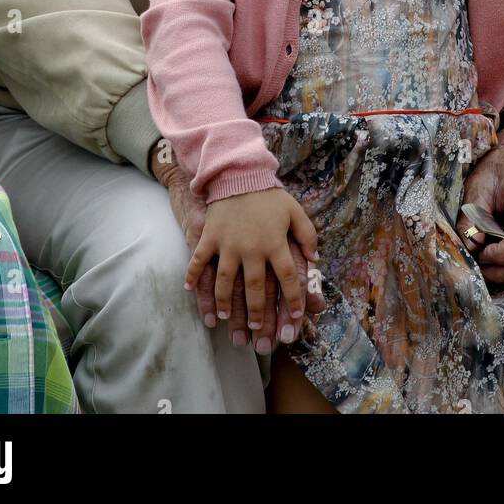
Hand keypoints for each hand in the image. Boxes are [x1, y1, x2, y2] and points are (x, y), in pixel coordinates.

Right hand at [184, 188, 318, 335]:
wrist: (239, 173)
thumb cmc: (268, 195)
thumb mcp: (295, 210)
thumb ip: (307, 235)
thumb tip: (315, 259)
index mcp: (275, 243)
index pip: (287, 278)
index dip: (293, 299)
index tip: (295, 316)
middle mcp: (252, 248)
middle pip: (255, 288)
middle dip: (257, 312)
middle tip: (256, 330)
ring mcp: (228, 244)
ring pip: (224, 281)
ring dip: (224, 302)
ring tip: (223, 317)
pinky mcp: (210, 236)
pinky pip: (198, 260)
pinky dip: (191, 275)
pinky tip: (188, 289)